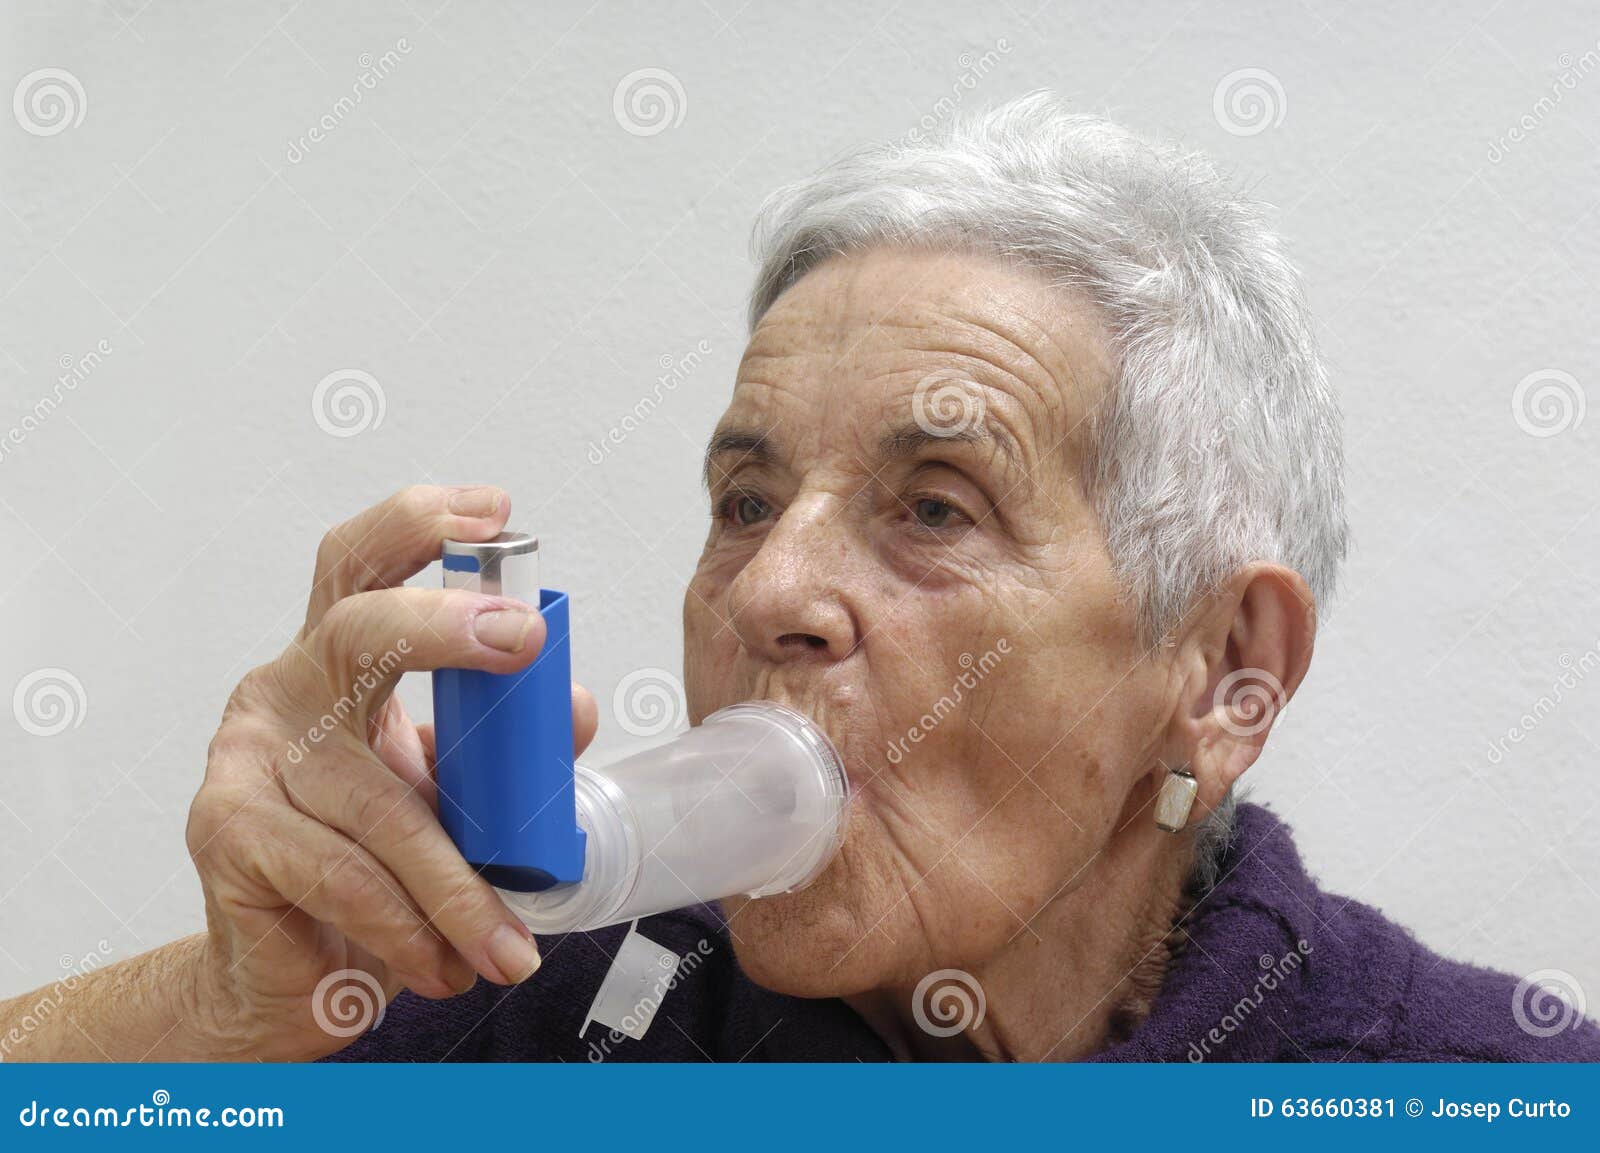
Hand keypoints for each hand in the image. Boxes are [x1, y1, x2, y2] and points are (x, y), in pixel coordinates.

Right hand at [181, 485, 596, 1059]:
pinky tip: (441, 963)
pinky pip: (343, 874)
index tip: (495, 510)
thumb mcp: (452, 796)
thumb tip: (577, 706)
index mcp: (339, 663)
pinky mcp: (226, 827)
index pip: (365, 565)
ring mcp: (248, 755)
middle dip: (445, 625)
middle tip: (523, 641)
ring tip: (510, 947)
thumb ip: (509, 748)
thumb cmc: (374, 868)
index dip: (421, 525)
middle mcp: (287, 689)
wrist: (291, 975)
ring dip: (460, 886)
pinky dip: (407, 925)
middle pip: (358, 629)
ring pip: (381, 804)